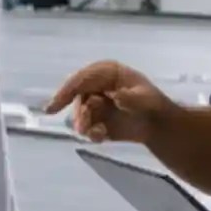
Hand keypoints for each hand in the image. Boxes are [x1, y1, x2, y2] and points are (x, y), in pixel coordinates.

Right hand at [41, 60, 174, 143]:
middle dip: (78, 113)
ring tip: (98, 133)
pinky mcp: (94, 119)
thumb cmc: (152, 104)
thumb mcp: (146, 99)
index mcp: (105, 72)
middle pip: (75, 97)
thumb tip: (116, 97)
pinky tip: (101, 137)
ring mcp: (92, 102)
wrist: (157, 124)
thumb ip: (131, 98)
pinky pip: (85, 127)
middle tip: (83, 128)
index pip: (80, 79)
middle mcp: (94, 85)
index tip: (53, 107)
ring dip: (84, 124)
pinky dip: (90, 133)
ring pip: (78, 113)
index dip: (65, 92)